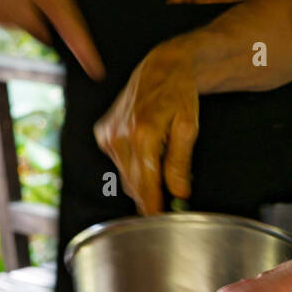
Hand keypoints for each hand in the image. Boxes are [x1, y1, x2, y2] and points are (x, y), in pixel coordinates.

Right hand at [94, 40, 198, 213]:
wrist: (161, 67)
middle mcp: (120, 135)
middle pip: (135, 186)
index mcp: (143, 134)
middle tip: (170, 205)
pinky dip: (133, 169)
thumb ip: (181, 163)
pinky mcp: (102, 134)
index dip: (155, 209)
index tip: (163, 224)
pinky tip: (147, 157)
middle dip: (152, 198)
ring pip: (126, 179)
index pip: (147, 186)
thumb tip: (179, 194)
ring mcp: (108, 135)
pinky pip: (119, 166)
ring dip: (144, 184)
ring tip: (163, 173)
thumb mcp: (189, 127)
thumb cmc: (179, 95)